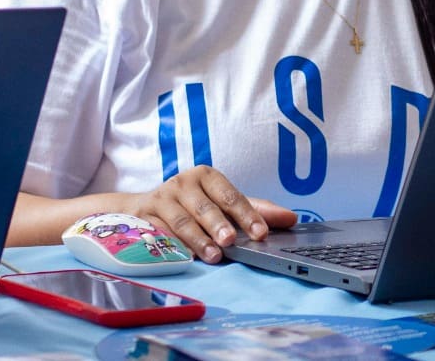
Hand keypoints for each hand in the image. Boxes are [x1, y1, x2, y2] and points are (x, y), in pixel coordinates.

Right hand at [126, 165, 296, 262]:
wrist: (142, 208)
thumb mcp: (222, 203)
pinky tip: (185, 257)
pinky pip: (161, 234)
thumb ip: (255, 210)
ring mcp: (162, 199)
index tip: (261, 233)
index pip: (230, 195)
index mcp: (207, 176)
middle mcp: (184, 183)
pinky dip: (174, 245)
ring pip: (182, 222)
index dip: (247, 214)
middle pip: (205, 207)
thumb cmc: (193, 205)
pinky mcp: (145, 217)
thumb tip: (291, 219)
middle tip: (231, 240)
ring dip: (199, 240)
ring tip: (214, 255)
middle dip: (219, 225)